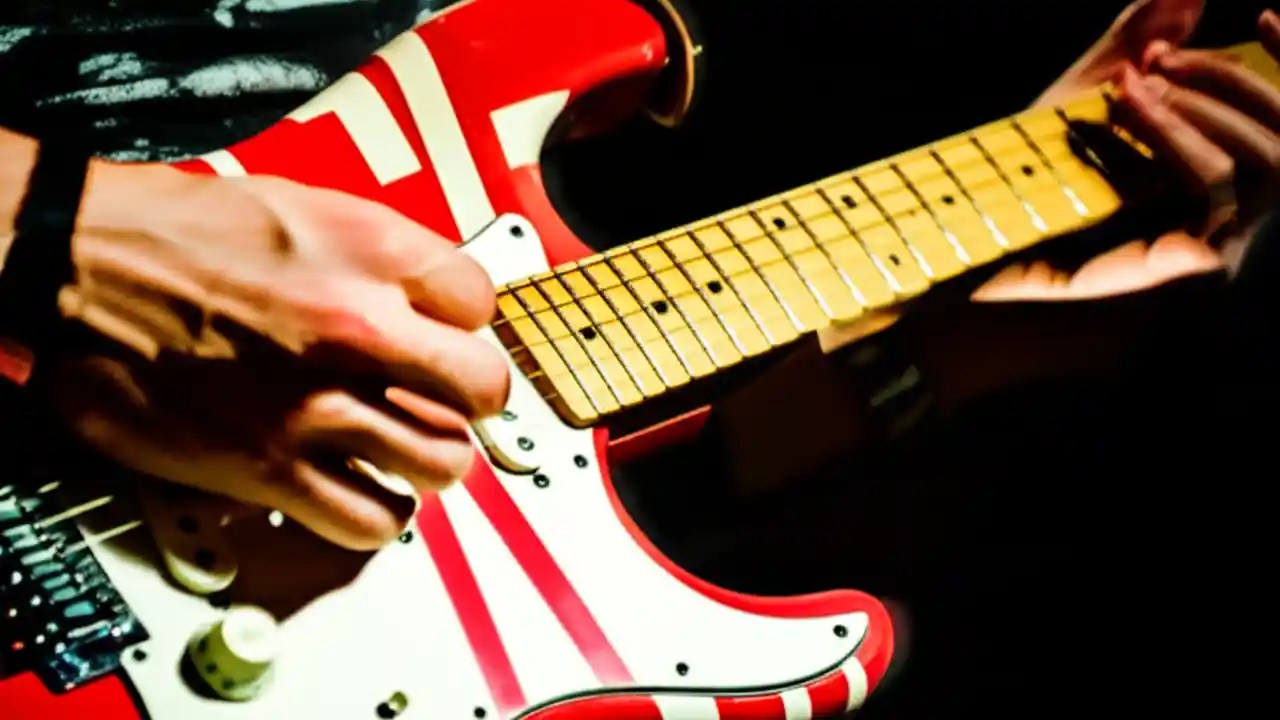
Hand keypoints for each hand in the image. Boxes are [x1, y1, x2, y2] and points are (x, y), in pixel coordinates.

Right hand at [49, 161, 508, 548]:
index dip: (468, 324)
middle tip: (447, 401)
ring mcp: (320, 403)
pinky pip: (375, 519)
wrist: (73, 267)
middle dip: (471, 398)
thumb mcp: (299, 208)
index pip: (482, 301)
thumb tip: (423, 294)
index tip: (448, 336)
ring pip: (445, 461)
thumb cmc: (170, 235)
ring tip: (406, 448)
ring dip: (431, 459)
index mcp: (370, 252)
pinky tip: (363, 491)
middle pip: (484, 388)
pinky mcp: (274, 467)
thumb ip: (376, 254)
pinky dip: (380, 513)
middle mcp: (358, 327)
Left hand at [975, 0, 1279, 301]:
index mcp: (1217, 191)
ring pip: (1269, 165)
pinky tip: (1128, 107)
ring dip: (1203, 107)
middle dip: (1228, 81)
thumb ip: (1138, 43)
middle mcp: (1228, 229)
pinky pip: (1218, 192)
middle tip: (1154, 62)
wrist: (968, 248)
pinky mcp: (1190, 274)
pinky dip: (1177, 136)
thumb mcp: (1085, 97)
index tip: (1263, 14)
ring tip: (1131, 89)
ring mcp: (1215, 258)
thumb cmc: (1021, 181)